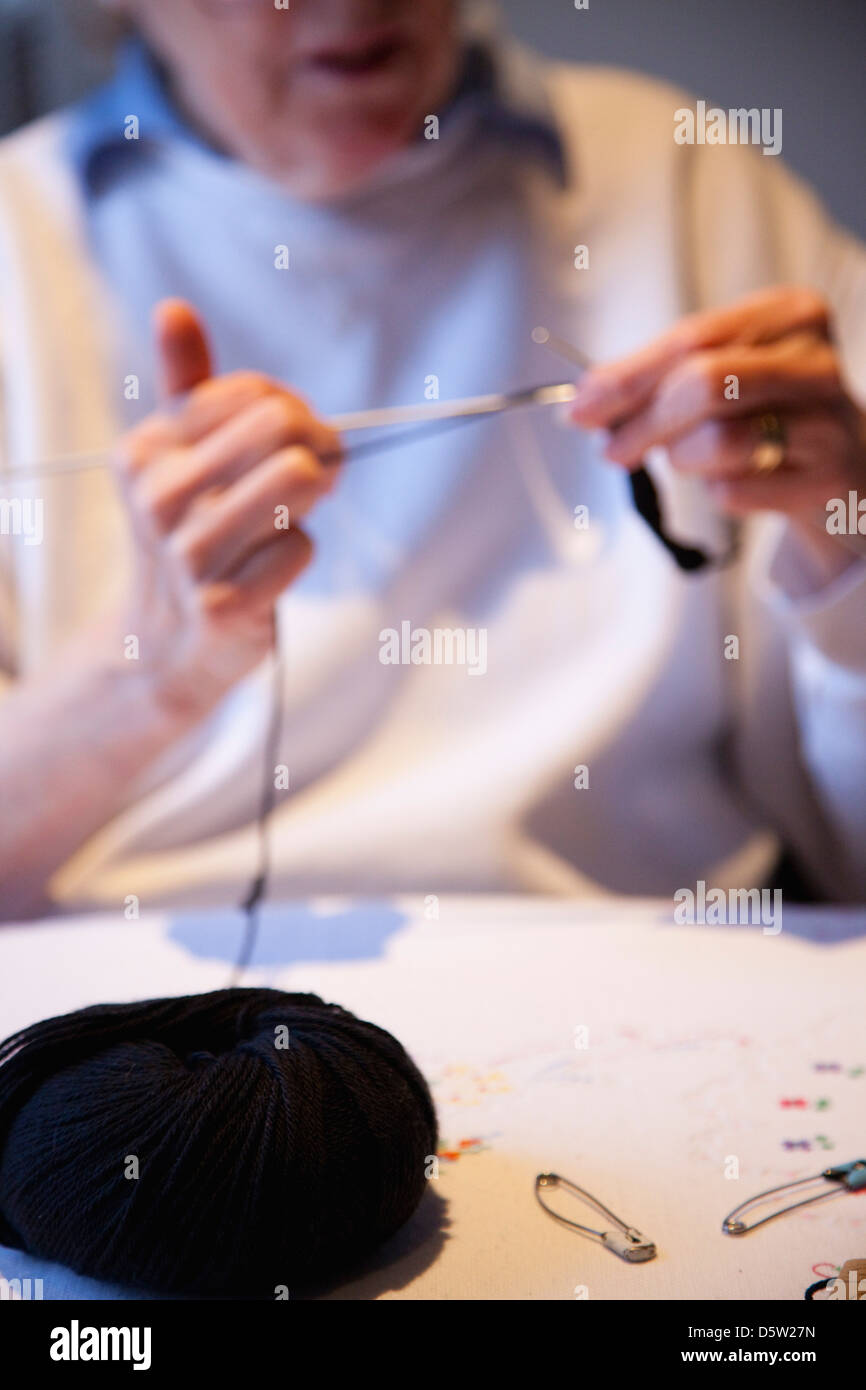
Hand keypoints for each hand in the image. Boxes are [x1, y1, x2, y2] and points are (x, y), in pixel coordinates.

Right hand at [110, 299, 341, 717]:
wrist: (164, 641)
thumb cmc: (185, 531)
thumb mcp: (174, 456)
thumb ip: (183, 383)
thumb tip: (174, 308)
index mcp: (145, 452)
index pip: (251, 394)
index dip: (293, 409)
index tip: (298, 436)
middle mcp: (157, 499)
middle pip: (281, 429)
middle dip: (320, 444)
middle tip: (321, 468)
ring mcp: (188, 556)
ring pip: (297, 481)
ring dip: (312, 497)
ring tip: (293, 511)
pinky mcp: (223, 604)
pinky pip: (301, 547)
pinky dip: (299, 551)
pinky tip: (269, 567)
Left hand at [569, 286, 865, 571]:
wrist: (847, 466)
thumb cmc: (770, 412)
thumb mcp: (724, 373)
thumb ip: (657, 377)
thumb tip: (586, 398)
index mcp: (788, 313)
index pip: (689, 338)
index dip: (626, 377)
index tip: (582, 408)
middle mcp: (814, 360)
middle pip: (701, 384)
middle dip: (643, 423)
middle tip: (614, 451)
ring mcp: (827, 420)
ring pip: (718, 440)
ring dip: (684, 459)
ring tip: (691, 458)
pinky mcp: (825, 479)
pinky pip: (735, 491)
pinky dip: (717, 491)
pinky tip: (734, 480)